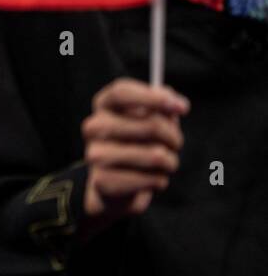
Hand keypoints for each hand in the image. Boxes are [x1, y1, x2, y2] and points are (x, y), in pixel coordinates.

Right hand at [81, 78, 186, 229]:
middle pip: (150, 125)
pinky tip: (148, 179)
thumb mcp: (148, 120)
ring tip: (162, 164)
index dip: (153, 97)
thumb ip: (161, 108)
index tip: (182, 107)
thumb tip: (177, 105)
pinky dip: (160, 180)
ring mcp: (95, 155)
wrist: (111, 183)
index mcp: (104, 106)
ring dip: (170, 162)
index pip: (122, 92)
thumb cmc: (135, 143)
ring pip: (156, 155)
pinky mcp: (104, 181)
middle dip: (173, 137)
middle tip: (175, 143)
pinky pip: (153, 179)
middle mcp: (94, 127)